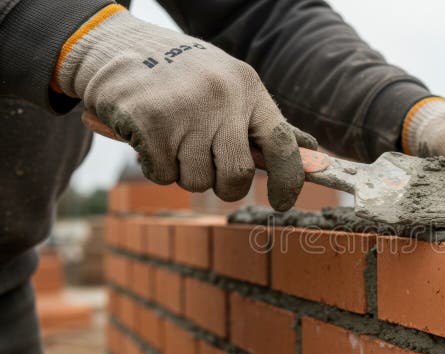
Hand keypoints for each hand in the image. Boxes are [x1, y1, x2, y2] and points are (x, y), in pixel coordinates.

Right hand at [53, 6, 315, 209]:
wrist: (118, 46)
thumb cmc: (183, 76)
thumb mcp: (228, 85)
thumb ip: (259, 122)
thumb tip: (312, 155)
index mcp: (247, 88)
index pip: (282, 143)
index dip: (289, 179)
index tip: (283, 202)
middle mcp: (221, 98)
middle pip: (237, 176)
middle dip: (224, 186)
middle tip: (209, 171)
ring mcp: (185, 111)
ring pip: (196, 181)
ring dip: (184, 172)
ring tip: (173, 140)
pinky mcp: (149, 124)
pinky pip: (162, 176)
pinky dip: (155, 166)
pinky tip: (150, 138)